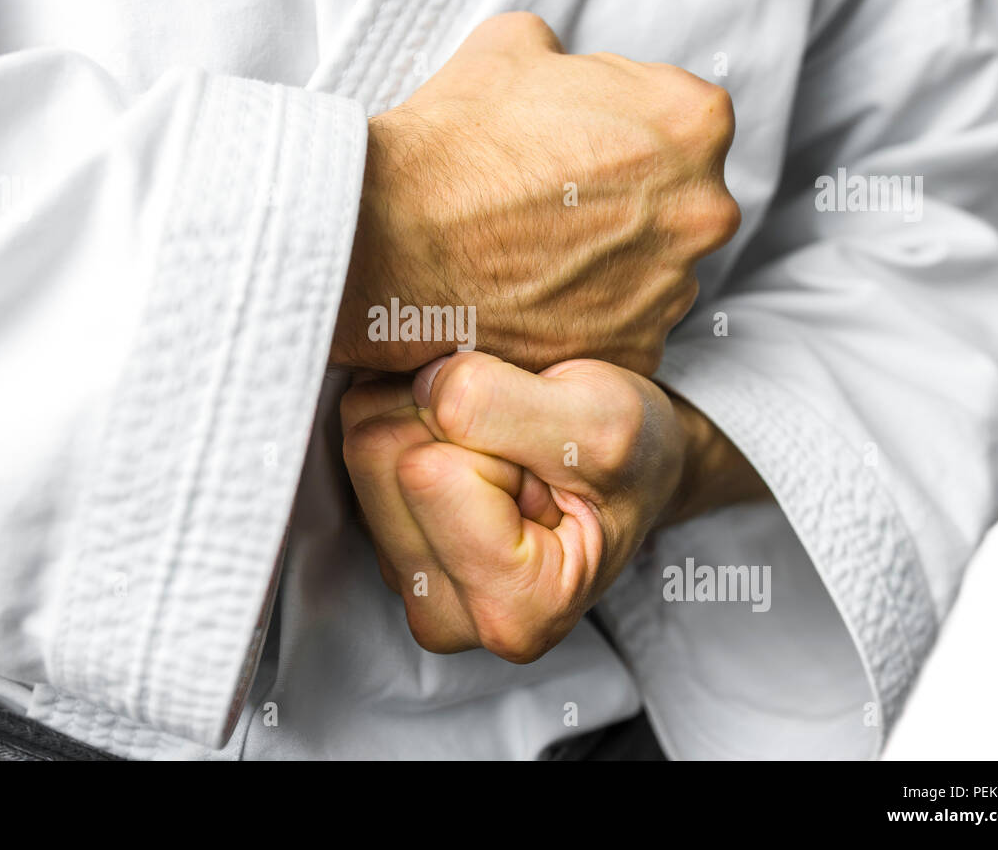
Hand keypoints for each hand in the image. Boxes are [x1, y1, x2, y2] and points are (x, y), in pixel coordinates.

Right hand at [332, 11, 739, 375]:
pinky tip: (533, 297)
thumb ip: (570, 59)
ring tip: (535, 252)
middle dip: (628, 199)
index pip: (684, 120)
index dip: (625, 128)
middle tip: (556, 203)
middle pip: (678, 201)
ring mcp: (672, 290)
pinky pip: (622, 330)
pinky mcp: (634, 355)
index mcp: (693, 121)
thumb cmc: (448, 144)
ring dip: (610, 262)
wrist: (388, 240)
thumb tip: (568, 70)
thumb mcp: (513, 46)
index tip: (580, 145)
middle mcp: (702, 210)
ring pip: (654, 270)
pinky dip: (585, 318)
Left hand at [340, 351, 688, 662]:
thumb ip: (506, 406)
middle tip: (519, 445)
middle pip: (376, 454)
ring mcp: (407, 579)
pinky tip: (470, 448)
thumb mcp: (604, 421)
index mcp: (512, 608)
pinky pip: (359, 441)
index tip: (543, 455)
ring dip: (428, 415)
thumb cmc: (634, 456)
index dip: (487, 429)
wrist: (638, 469)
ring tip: (501, 447)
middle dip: (447, 420)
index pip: (426, 469)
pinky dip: (412, 419)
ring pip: (362, 442)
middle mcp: (444, 612)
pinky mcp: (385, 543)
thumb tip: (420, 385)